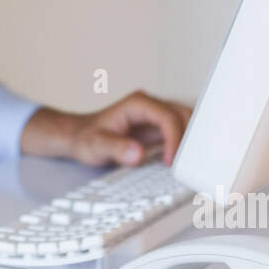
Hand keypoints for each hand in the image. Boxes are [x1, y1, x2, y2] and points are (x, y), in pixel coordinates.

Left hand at [20, 92, 192, 167]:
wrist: (77, 137)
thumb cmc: (85, 138)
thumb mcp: (96, 146)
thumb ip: (116, 149)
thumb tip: (138, 154)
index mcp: (138, 104)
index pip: (167, 117)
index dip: (174, 139)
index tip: (171, 161)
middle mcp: (150, 107)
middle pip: (182, 116)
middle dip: (189, 138)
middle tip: (188, 164)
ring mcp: (155, 118)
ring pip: (185, 123)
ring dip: (190, 141)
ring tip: (188, 164)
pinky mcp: (157, 130)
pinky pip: (179, 134)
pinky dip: (185, 146)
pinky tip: (184, 162)